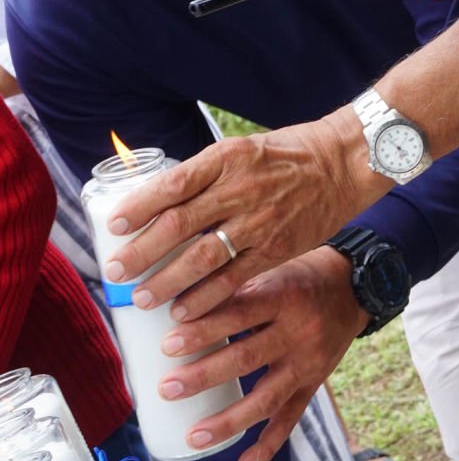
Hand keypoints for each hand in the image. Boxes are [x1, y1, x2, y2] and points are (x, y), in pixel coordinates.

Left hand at [102, 107, 381, 315]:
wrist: (344, 163)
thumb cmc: (288, 154)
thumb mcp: (242, 150)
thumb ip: (207, 176)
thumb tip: (161, 203)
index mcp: (227, 158)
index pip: (172, 185)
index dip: (138, 207)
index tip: (113, 225)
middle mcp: (240, 188)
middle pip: (178, 225)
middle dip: (142, 251)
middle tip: (116, 271)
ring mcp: (259, 221)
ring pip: (202, 257)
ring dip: (167, 280)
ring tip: (143, 297)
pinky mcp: (277, 248)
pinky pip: (234, 278)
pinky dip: (205, 297)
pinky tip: (184, 310)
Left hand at [154, 247, 368, 460]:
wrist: (354, 288)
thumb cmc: (299, 277)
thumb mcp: (272, 271)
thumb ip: (233, 289)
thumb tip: (173, 303)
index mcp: (284, 296)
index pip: (239, 313)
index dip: (204, 329)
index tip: (167, 343)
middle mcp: (299, 332)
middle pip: (247, 359)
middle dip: (204, 376)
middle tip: (167, 388)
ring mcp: (308, 364)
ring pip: (266, 398)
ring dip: (228, 421)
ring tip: (193, 436)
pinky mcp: (313, 385)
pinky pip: (290, 420)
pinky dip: (267, 447)